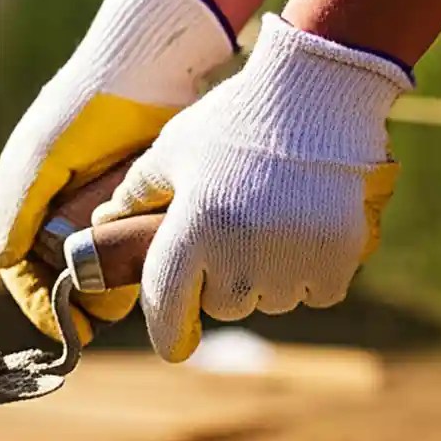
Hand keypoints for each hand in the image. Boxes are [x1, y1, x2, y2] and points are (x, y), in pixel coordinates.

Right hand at [0, 0, 232, 343]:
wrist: (150, 66)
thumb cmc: (84, 107)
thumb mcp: (39, 157)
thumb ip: (16, 209)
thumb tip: (1, 261)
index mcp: (27, 201)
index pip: (23, 270)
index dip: (41, 304)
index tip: (68, 332)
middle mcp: (61, 209)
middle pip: (63, 277)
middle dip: (82, 299)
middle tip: (106, 313)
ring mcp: (102, 207)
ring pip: (102, 267)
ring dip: (114, 284)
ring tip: (133, 291)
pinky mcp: (140, 202)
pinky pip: (134, 246)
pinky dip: (140, 260)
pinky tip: (155, 267)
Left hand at [94, 13, 409, 361]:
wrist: (317, 94)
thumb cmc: (234, 120)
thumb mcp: (173, 151)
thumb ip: (136, 193)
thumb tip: (103, 222)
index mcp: (190, 233)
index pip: (169, 307)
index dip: (169, 334)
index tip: (173, 347)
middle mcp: (238, 256)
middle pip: (223, 304)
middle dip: (223, 282)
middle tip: (233, 236)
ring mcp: (290, 259)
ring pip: (272, 300)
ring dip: (269, 279)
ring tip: (271, 226)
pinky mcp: (336, 257)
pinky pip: (318, 292)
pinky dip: (312, 273)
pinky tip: (305, 233)